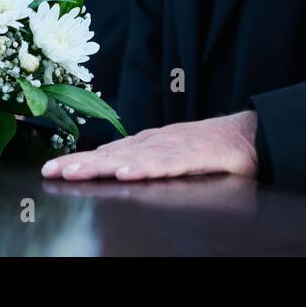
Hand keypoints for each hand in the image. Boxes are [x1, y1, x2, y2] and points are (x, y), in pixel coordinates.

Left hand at [40, 111, 259, 180]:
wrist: (254, 133)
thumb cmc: (215, 149)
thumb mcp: (175, 156)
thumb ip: (148, 162)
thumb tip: (115, 169)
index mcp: (152, 143)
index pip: (109, 152)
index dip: (80, 160)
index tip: (51, 170)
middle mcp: (159, 141)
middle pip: (113, 152)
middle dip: (80, 162)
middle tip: (51, 171)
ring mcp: (177, 146)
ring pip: (133, 157)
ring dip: (102, 164)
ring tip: (76, 172)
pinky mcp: (198, 154)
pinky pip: (168, 163)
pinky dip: (146, 167)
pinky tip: (126, 173)